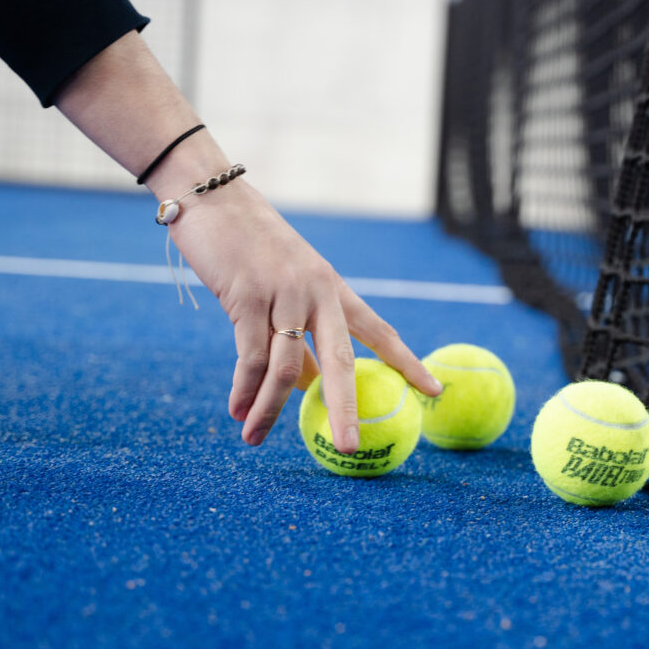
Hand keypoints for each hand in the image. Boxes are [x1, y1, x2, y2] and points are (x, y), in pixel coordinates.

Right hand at [166, 175, 441, 449]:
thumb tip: (312, 386)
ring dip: (269, 409)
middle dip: (348, 409)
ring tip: (253, 437)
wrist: (212, 200)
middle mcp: (317, 292)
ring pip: (288, 367)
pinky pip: (250, 356)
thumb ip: (300, 334)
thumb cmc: (249, 248)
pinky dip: (243, 389)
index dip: (408, 363)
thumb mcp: (285, 288)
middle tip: (351, 448)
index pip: (379, 331)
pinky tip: (237, 411)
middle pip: (342, 361)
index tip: (435, 391)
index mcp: (334, 288)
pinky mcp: (247, 296)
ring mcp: (284, 294)